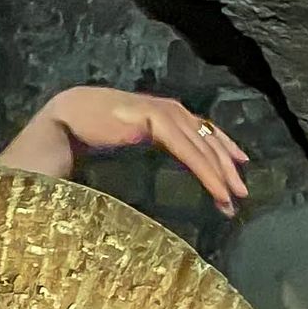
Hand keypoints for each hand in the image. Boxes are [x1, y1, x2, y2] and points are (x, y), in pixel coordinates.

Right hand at [0, 86, 249, 214]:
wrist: (65, 119)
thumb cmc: (88, 130)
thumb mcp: (127, 137)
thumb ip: (144, 139)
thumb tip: (148, 151)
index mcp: (164, 112)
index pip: (202, 130)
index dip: (223, 147)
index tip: (239, 165)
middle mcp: (170, 109)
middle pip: (209, 139)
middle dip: (227, 168)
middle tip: (241, 194)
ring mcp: (165, 113)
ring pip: (203, 147)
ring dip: (220, 175)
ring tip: (232, 199)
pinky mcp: (157, 121)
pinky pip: (189, 151)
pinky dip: (205, 171)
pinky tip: (216, 188)